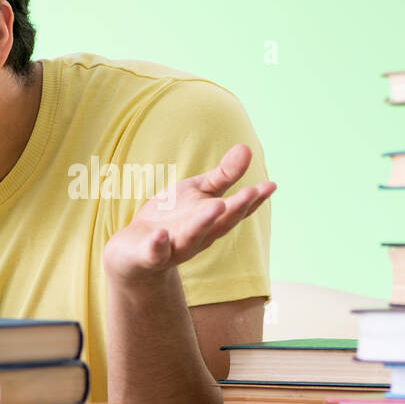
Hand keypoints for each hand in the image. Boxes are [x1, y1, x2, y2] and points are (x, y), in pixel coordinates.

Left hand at [103, 144, 274, 281]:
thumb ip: (223, 176)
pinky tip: (160, 235)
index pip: (237, 211)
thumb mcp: (198, 192)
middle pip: (220, 224)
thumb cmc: (173, 218)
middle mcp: (199, 237)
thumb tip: (248, 148)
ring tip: (217, 206)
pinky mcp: (149, 256)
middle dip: (236, 208)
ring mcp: (174, 247)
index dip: (254, 199)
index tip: (270, 185)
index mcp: (212, 221)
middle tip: (252, 192)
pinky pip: (154, 253)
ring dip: (204, 223)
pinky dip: (158, 246)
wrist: (134, 251)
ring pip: (191, 237)